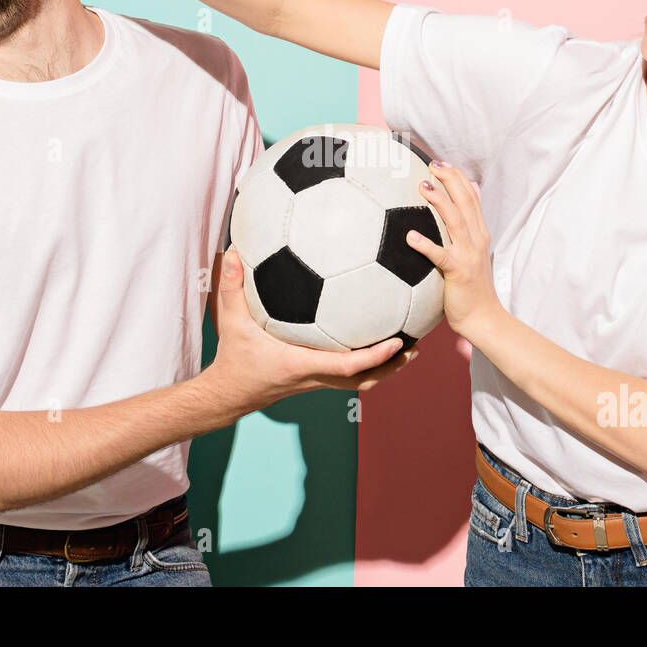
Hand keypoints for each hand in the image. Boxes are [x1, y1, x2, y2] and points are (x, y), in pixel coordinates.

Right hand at [200, 248, 413, 414]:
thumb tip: (232, 252)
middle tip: (416, 344)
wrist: (230, 394)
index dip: (374, 356)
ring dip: (386, 368)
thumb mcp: (230, 321)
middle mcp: (315, 377)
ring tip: (409, 346)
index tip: (397, 341)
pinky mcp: (316, 380)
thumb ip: (231, 287)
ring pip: (361, 381)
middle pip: (365, 379)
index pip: (346, 366)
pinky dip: (368, 364)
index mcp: (301, 364)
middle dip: (392, 365)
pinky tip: (375, 342)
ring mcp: (318, 382)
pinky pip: (349, 376)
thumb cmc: (233, 357)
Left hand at [407, 160, 503, 339]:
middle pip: (465, 201)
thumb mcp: (474, 252)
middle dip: (450, 179)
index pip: (470, 197)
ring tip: (423, 187)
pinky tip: (410, 236)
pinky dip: (426, 245)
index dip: (457, 176)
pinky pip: (440, 256)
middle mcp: (476, 239)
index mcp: (479, 233)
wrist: (483, 318)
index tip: (440, 162)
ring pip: (455, 221)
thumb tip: (467, 199)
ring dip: (439, 202)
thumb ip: (469, 227)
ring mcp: (468, 255)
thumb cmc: (472, 287)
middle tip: (432, 165)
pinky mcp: (458, 272)